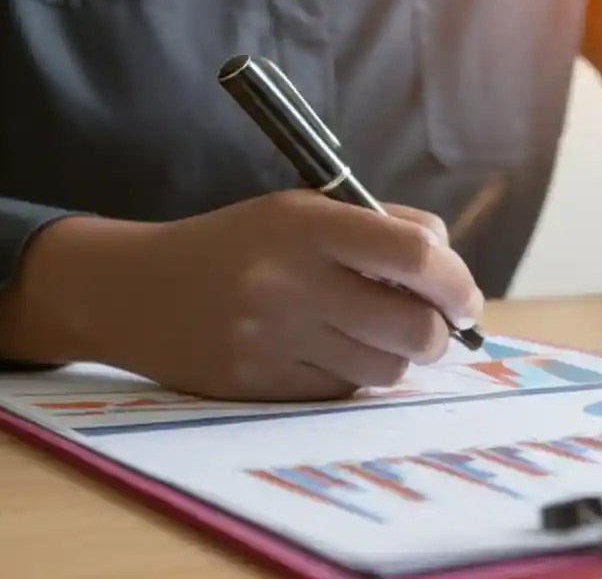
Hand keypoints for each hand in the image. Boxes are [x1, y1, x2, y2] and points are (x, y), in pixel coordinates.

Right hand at [0, 191, 483, 400]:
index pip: (415, 256)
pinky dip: (354, 373)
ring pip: (386, 367)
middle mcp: (290, 282)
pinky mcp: (260, 384)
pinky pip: (344, 390)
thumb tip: (452, 272)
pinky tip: (329, 349)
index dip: (457, 282)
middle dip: (440, 332)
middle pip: (414, 327)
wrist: (136, 289)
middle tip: (436, 325)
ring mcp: (273, 338)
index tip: (466, 299)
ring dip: (398, 355)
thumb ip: (382, 228)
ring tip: (375, 333)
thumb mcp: (303, 210)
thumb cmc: (240, 244)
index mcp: (308, 225)